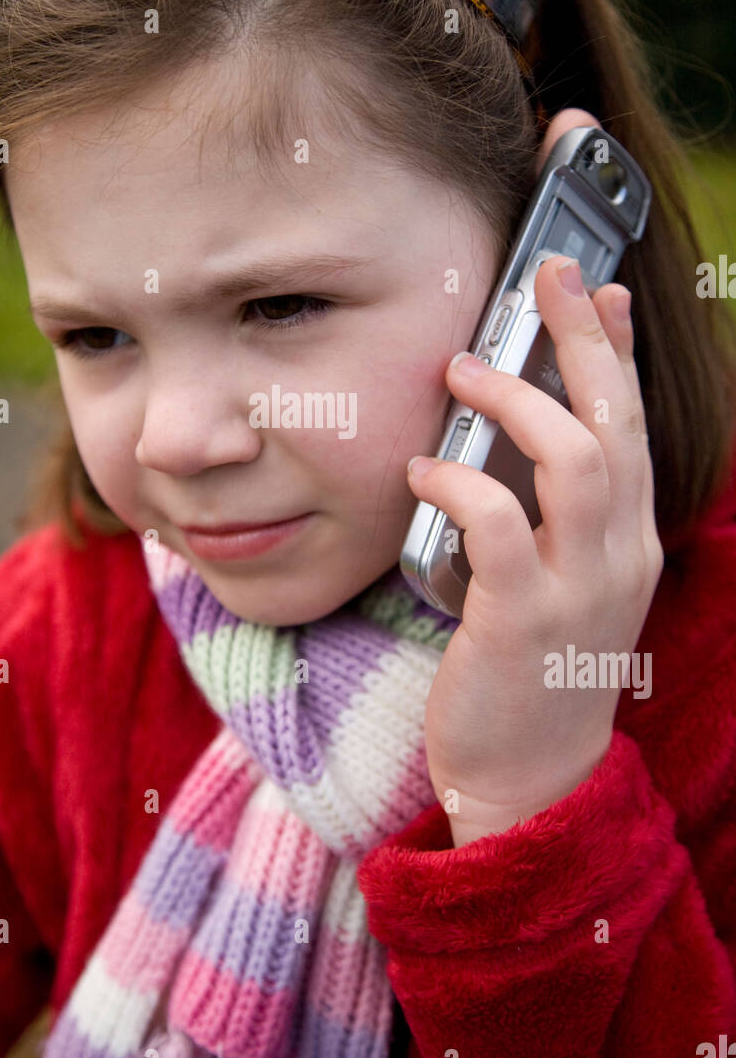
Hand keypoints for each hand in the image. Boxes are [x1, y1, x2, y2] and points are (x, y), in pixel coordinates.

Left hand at [407, 111, 664, 846]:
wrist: (530, 781)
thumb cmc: (532, 671)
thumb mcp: (561, 583)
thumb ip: (553, 514)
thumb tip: (520, 439)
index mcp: (630, 543)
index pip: (634, 428)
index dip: (618, 353)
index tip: (598, 289)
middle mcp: (620, 556)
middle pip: (617, 425)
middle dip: (586, 341)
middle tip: (546, 276)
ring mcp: (579, 590)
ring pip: (577, 462)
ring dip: (519, 403)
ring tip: (462, 371)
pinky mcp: (521, 621)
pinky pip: (499, 527)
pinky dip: (460, 485)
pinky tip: (423, 471)